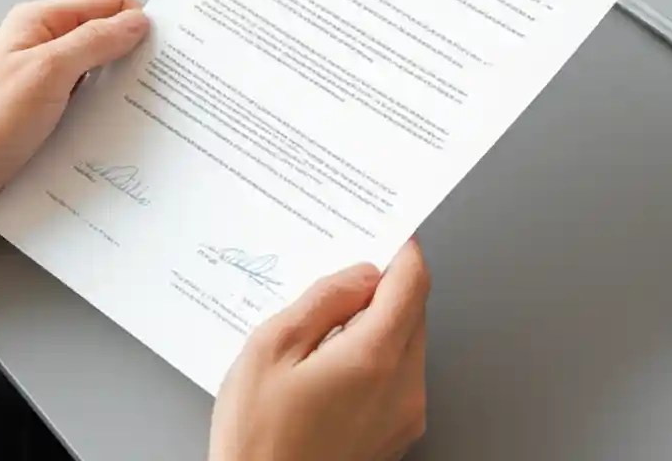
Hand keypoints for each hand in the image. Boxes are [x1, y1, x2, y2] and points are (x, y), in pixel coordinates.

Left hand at [0, 0, 149, 282]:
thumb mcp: (48, 72)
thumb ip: (95, 41)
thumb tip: (138, 22)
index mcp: (40, 23)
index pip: (109, 5)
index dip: (141, 23)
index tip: (171, 50)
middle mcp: (46, 48)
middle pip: (110, 40)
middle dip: (139, 58)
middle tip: (170, 84)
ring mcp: (49, 85)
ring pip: (104, 77)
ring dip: (126, 92)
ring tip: (152, 112)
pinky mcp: (51, 118)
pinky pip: (93, 107)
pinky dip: (110, 116)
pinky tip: (125, 132)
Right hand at [210, 241, 430, 460]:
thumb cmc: (257, 441)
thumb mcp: (271, 349)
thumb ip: (323, 301)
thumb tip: (359, 274)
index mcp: (374, 358)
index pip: (412, 282)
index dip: (404, 250)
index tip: (391, 232)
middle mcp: (403, 387)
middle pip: (414, 312)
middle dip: (385, 288)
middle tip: (343, 279)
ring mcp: (404, 416)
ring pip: (408, 344)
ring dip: (379, 324)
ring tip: (323, 332)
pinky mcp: (396, 435)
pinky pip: (399, 377)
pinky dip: (377, 358)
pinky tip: (331, 365)